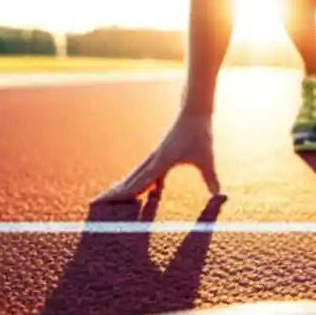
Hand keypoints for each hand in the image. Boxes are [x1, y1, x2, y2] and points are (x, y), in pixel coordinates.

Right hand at [92, 112, 221, 202]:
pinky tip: (152, 195)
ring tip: (111, 198)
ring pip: (136, 176)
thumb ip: (211, 179)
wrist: (194, 111)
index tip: (109, 202)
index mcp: (161, 162)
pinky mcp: (163, 156)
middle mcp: (154, 160)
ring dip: (125, 188)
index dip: (124, 194)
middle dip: (114, 193)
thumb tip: (220, 196)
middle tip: (95, 203)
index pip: (139, 183)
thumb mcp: (207, 158)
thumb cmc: (200, 132)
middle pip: (130, 180)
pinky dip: (147, 184)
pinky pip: (150, 173)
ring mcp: (156, 158)